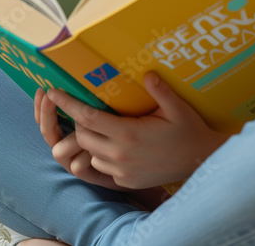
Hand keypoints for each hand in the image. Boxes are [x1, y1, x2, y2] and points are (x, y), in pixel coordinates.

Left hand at [39, 73, 230, 188]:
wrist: (201, 162)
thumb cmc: (189, 131)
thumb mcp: (178, 108)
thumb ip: (160, 90)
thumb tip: (147, 73)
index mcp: (128, 133)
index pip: (87, 117)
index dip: (68, 104)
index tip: (53, 92)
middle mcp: (120, 155)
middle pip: (83, 135)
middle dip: (80, 121)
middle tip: (89, 109)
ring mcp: (121, 171)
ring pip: (90, 152)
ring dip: (91, 140)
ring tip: (105, 127)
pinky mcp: (125, 181)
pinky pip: (102, 167)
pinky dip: (102, 155)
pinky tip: (117, 145)